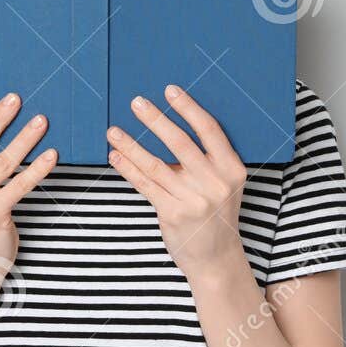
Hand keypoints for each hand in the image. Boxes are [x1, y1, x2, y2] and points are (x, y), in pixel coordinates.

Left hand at [106, 84, 248, 282]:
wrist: (216, 257)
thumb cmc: (216, 214)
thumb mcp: (225, 184)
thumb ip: (208, 159)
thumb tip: (171, 124)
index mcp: (232, 169)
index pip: (209, 130)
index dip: (188, 108)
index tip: (169, 89)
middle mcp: (215, 182)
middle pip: (180, 142)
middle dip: (155, 119)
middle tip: (136, 102)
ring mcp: (193, 199)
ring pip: (155, 164)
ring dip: (131, 145)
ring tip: (113, 131)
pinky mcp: (173, 213)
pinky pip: (145, 185)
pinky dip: (128, 169)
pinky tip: (116, 157)